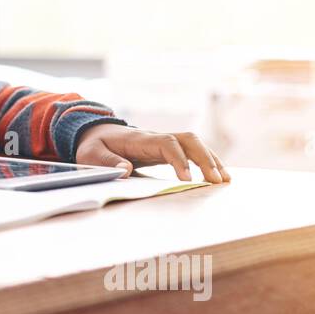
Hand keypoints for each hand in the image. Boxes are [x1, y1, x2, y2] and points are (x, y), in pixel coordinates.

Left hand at [74, 124, 229, 183]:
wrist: (94, 132)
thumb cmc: (93, 146)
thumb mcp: (90, 154)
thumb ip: (106, 162)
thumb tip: (125, 170)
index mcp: (139, 139)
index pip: (166, 143)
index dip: (179, 160)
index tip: (187, 179)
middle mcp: (155, 137)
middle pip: (188, 140)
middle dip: (205, 158)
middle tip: (216, 181)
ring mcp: (163, 141)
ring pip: (194, 143)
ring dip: (211, 159)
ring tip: (225, 180)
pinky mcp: (167, 149)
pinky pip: (192, 151)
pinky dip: (207, 161)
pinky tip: (219, 176)